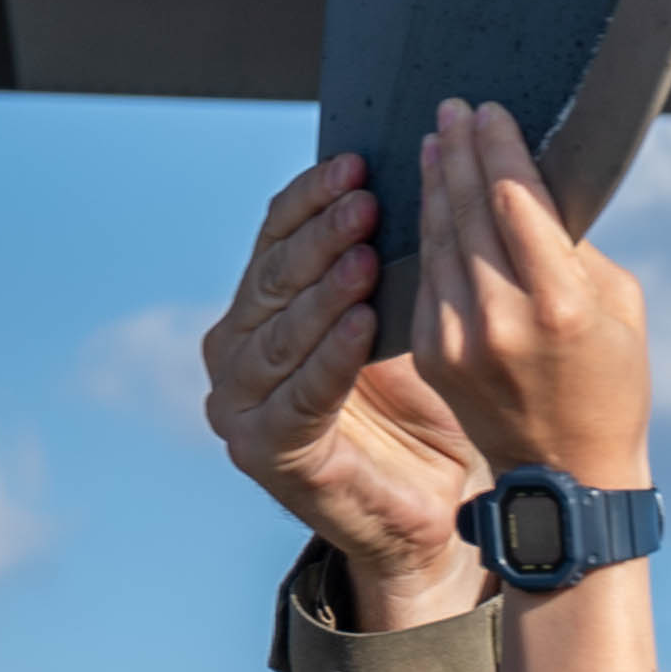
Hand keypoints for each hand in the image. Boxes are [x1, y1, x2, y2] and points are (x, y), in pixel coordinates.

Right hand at [201, 154, 492, 627]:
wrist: (434, 508)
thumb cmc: (423, 407)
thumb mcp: (405, 318)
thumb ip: (387, 259)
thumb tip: (421, 168)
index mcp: (261, 307)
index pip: (276, 236)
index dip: (313, 197)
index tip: (358, 163)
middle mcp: (236, 350)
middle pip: (273, 277)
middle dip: (321, 237)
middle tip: (366, 203)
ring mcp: (240, 404)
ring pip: (280, 333)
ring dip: (323, 292)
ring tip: (366, 257)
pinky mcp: (263, 451)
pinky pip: (298, 396)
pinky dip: (330, 358)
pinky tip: (362, 326)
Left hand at [406, 100, 653, 494]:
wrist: (570, 474)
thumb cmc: (610, 382)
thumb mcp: (618, 305)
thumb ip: (572, 245)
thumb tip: (531, 188)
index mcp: (558, 303)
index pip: (514, 198)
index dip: (498, 147)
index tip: (490, 111)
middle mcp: (502, 318)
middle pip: (468, 208)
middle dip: (460, 150)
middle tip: (452, 108)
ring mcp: (459, 339)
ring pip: (438, 238)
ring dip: (437, 183)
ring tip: (437, 142)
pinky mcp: (434, 355)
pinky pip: (427, 277)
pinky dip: (428, 233)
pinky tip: (431, 203)